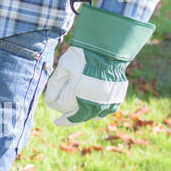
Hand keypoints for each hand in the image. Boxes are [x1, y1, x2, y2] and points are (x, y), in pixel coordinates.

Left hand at [44, 5, 154, 125]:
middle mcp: (100, 104)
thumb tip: (52, 97)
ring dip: (88, 113)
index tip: (56, 122)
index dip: (65, 121)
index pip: (74, 118)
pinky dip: (100, 107)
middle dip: (75, 117)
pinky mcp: (118, 94)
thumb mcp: (64, 68)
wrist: (106, 49)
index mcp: (86, 100)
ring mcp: (111, 100)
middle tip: (66, 116)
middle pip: (86, 117)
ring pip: (99, 114)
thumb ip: (57, 84)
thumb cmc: (83, 57)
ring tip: (79, 110)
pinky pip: (108, 107)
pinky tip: (93, 103)